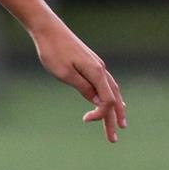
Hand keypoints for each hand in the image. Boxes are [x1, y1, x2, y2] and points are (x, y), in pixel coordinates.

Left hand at [31, 19, 126, 142]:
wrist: (48, 30)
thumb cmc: (52, 51)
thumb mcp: (65, 73)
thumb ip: (83, 88)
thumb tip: (99, 102)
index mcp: (96, 73)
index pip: (108, 101)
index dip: (101, 114)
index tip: (85, 120)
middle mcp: (101, 70)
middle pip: (113, 99)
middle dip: (113, 120)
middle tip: (113, 140)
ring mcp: (97, 66)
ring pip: (112, 91)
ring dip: (116, 109)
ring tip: (120, 123)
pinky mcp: (91, 64)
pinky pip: (106, 84)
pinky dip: (112, 96)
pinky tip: (112, 101)